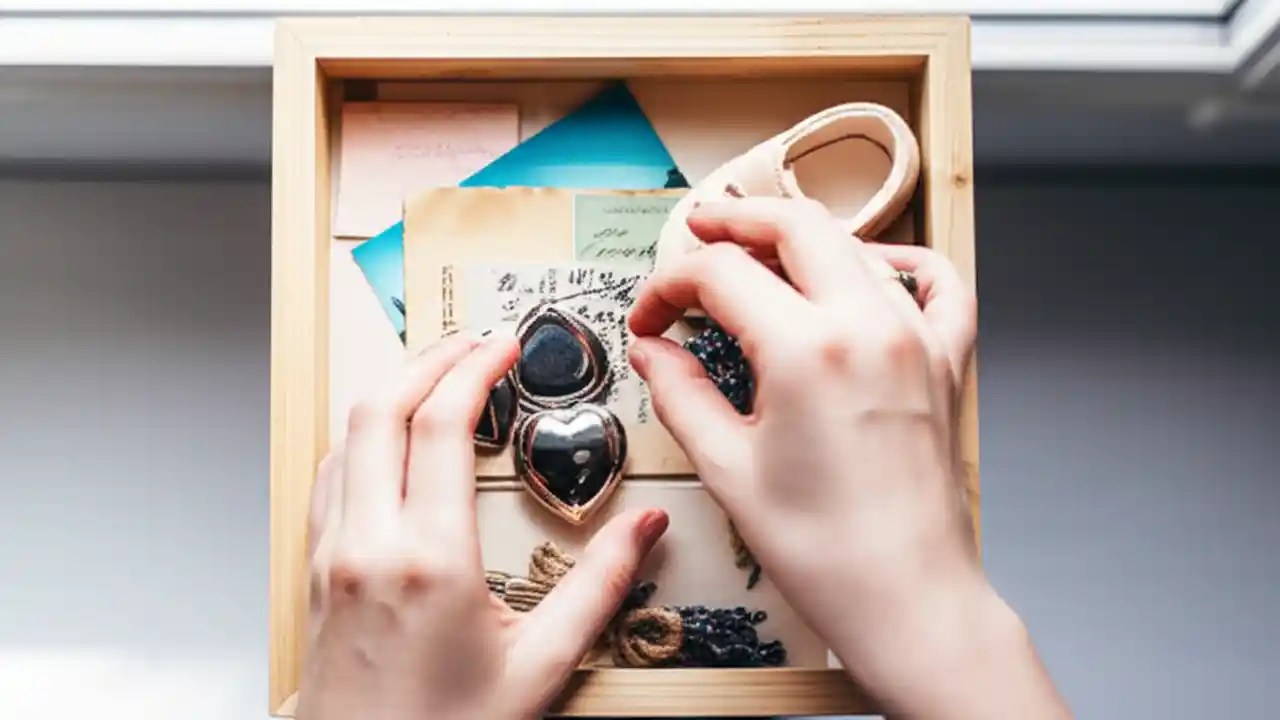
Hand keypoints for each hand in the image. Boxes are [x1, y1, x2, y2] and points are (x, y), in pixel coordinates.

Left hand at [298, 334, 668, 719]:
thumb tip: (644, 529)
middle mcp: (368, 544)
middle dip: (428, 358)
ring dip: (390, 390)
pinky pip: (329, 475)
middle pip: (381, 407)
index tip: (503, 347)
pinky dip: (362, 435)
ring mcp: (331, 553)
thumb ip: (600, 588)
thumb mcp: (542, 666)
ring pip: (346, 435)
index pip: (441, 424)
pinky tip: (389, 440)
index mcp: (430, 560)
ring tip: (435, 376)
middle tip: (472, 341)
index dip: (474, 369)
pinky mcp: (315, 569)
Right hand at [629, 198, 1067, 717]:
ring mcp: (916, 337)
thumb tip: (651, 351)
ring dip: (800, 237)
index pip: (720, 275)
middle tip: (697, 231)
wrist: (908, 598)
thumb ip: (681, 395)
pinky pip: (937, 283)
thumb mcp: (728, 470)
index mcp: (805, 350)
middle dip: (735, 220)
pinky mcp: (945, 361)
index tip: (649, 320)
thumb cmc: (822, 549)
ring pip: (855, 245)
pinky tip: (870, 267)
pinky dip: (902, 261)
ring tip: (761, 252)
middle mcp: (867, 324)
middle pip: (794, 225)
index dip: (668, 286)